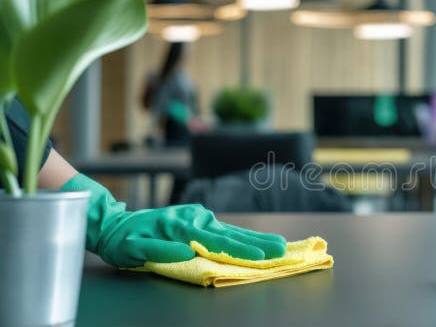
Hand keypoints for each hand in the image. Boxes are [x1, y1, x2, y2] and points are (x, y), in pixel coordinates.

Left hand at [62, 174, 286, 266]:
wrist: (115, 224)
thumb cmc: (124, 241)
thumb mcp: (135, 250)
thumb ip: (161, 252)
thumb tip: (186, 252)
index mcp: (181, 226)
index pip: (216, 241)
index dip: (240, 250)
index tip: (260, 256)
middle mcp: (194, 218)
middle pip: (231, 234)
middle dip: (258, 243)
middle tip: (282, 248)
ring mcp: (197, 217)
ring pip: (231, 231)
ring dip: (255, 238)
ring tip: (279, 244)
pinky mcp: (198, 220)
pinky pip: (224, 230)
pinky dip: (243, 237)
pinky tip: (256, 241)